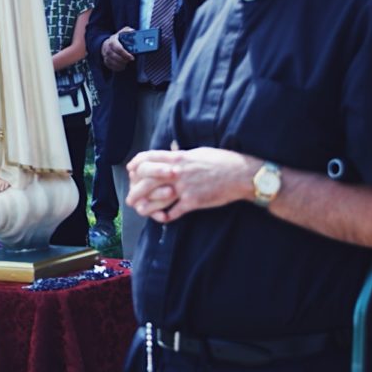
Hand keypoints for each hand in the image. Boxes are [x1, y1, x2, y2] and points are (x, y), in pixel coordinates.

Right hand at [101, 29, 135, 71]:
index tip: (132, 57)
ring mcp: (105, 55)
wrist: (107, 44)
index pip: (118, 48)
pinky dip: (117, 67)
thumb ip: (128, 31)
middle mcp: (107, 48)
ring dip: (120, 64)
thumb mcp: (123, 32)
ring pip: (112, 62)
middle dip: (123, 60)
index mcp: (112, 40)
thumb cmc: (117, 39)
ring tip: (126, 63)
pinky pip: (110, 66)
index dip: (125, 54)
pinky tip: (122, 66)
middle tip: (129, 60)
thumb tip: (133, 31)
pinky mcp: (105, 60)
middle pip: (114, 56)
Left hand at [125, 148, 256, 223]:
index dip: (136, 165)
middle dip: (134, 190)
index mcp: (178, 158)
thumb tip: (171, 153)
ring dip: (145, 206)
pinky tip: (162, 218)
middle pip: (146, 180)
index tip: (131, 171)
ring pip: (156, 198)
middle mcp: (178, 172)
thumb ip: (181, 156)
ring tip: (140, 210)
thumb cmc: (222, 161)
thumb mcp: (198, 152)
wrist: (241, 175)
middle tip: (130, 198)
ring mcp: (184, 188)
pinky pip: (173, 212)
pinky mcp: (193, 202)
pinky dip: (165, 216)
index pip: (148, 159)